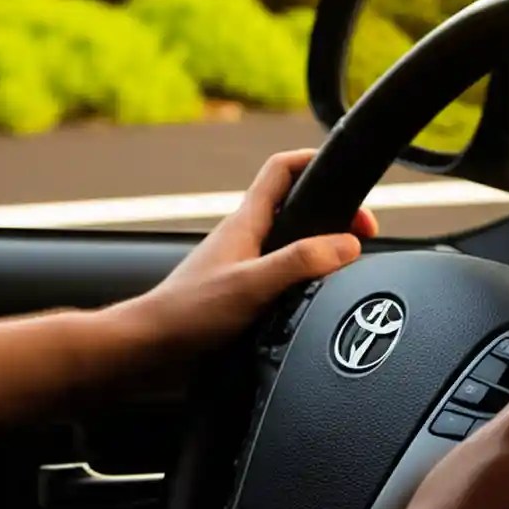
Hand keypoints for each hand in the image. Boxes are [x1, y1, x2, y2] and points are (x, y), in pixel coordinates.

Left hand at [109, 149, 377, 363]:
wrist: (148, 347)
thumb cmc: (188, 313)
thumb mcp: (252, 284)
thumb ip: (300, 261)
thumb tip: (346, 245)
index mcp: (246, 222)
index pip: (281, 170)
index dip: (313, 160)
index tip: (345, 173)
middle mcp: (244, 236)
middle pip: (294, 205)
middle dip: (331, 212)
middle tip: (360, 234)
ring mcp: (241, 263)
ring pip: (289, 240)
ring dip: (318, 245)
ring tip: (345, 261)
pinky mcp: (238, 290)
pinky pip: (280, 271)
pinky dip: (303, 275)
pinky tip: (313, 296)